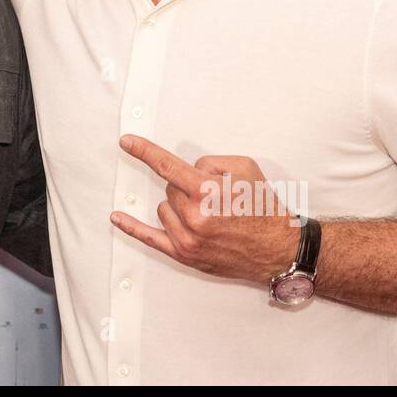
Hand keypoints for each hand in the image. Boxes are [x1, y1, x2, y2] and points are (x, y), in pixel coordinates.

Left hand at [109, 134, 296, 282]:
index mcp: (207, 191)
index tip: (127, 141)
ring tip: (210, 214)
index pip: (167, 166)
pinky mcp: (186, 255)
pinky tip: (117, 217)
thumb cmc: (263, 207)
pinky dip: (132, 227)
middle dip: (188, 187)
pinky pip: (151, 238)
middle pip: (170, 188)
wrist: (279, 248)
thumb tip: (188, 170)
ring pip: (164, 208)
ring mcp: (188, 239)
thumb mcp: (244, 168)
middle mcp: (194, 216)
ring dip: (180, 206)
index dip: (144, 151)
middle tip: (215, 196)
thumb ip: (210, 162)